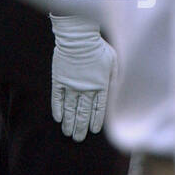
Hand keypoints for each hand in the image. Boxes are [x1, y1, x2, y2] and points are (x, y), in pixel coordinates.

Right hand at [50, 13, 114, 141]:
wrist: (78, 36)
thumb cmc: (98, 46)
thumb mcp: (114, 62)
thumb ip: (115, 79)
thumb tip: (117, 96)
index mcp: (101, 85)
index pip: (98, 109)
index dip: (95, 120)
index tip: (92, 130)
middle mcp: (86, 89)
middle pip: (82, 112)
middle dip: (80, 127)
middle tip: (77, 138)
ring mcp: (71, 85)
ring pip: (70, 108)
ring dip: (69, 122)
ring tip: (67, 133)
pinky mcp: (59, 79)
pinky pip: (57, 98)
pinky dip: (57, 109)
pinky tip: (58, 118)